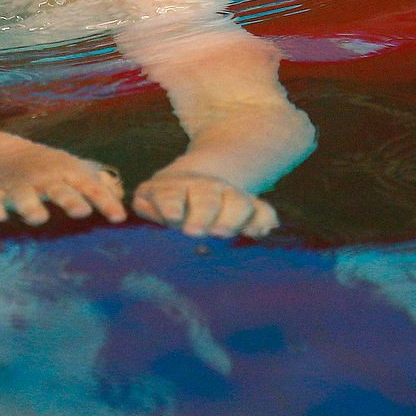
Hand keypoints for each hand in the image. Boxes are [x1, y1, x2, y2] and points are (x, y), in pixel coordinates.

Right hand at [0, 145, 126, 225]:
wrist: (9, 153)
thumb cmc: (53, 167)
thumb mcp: (77, 170)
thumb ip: (101, 185)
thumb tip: (122, 198)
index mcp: (67, 173)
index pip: (90, 187)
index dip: (105, 201)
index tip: (118, 218)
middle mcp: (45, 179)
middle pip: (58, 189)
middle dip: (69, 200)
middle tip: (81, 211)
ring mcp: (21, 185)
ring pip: (24, 196)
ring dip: (31, 206)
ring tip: (38, 217)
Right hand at [132, 169, 277, 238]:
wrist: (186, 182)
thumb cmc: (220, 209)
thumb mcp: (243, 213)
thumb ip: (259, 218)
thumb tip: (267, 226)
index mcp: (231, 196)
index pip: (239, 205)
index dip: (236, 218)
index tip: (229, 233)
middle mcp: (203, 189)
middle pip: (206, 198)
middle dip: (204, 212)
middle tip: (200, 231)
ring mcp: (176, 188)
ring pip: (175, 194)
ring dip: (175, 205)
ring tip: (175, 220)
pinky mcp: (150, 191)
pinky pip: (149, 196)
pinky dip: (151, 205)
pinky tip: (154, 215)